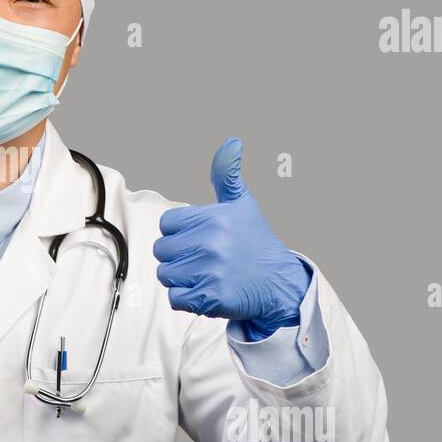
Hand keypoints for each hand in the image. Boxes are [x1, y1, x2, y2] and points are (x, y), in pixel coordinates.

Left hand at [153, 137, 310, 334]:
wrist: (280, 284)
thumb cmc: (256, 242)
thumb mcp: (242, 204)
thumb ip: (226, 175)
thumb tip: (232, 142)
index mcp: (213, 218)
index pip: (167, 224)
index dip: (180, 233)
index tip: (202, 238)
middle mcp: (211, 243)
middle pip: (161, 250)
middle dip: (179, 256)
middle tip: (205, 259)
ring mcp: (210, 272)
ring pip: (165, 274)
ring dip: (181, 279)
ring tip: (206, 274)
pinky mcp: (210, 298)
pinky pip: (175, 298)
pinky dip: (187, 299)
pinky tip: (208, 291)